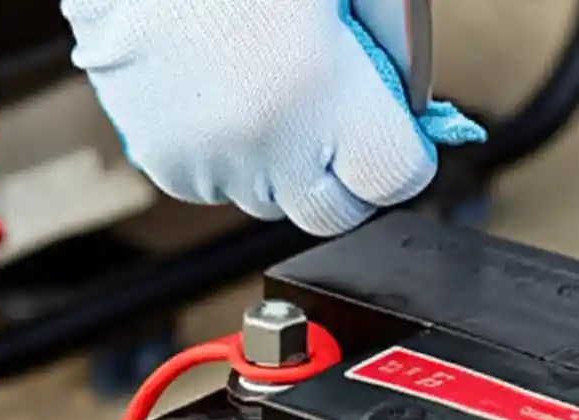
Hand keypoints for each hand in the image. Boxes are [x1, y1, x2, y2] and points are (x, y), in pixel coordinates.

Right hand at [61, 0, 483, 236]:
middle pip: (336, 214)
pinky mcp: (167, 164)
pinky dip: (233, 159)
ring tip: (268, 93)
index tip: (395, 135)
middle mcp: (267, 139)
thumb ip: (388, 46)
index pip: (397, 178)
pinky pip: (221, 188)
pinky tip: (223, 99)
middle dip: (348, 179)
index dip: (403, 156)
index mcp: (321, 87)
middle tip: (336, 122)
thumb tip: (412, 108)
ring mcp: (212, 160)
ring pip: (275, 204)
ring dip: (286, 168)